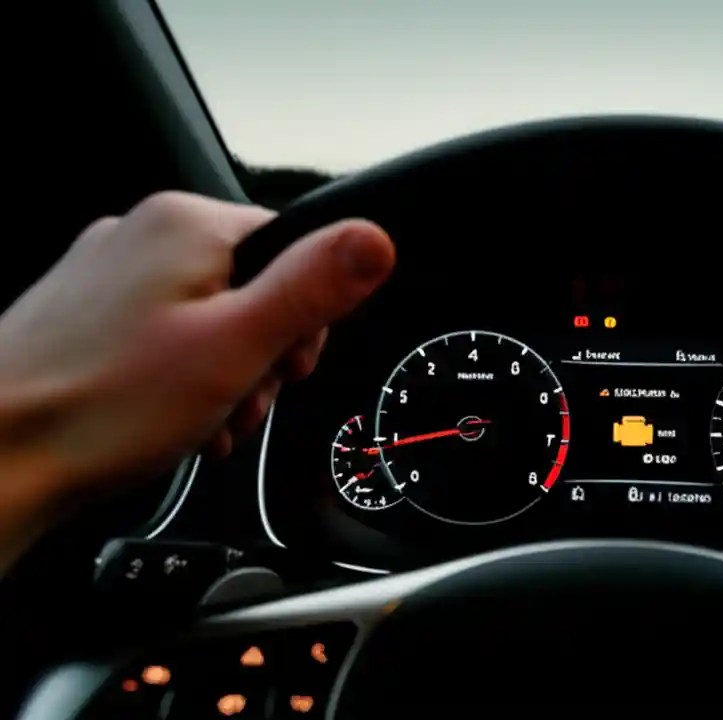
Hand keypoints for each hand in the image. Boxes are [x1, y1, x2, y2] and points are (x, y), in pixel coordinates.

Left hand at [0, 192, 394, 564]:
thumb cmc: (99, 409)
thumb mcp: (237, 347)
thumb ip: (313, 288)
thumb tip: (376, 239)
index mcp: (188, 224)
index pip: (297, 249)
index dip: (304, 320)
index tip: (282, 366)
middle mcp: (143, 233)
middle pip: (254, 286)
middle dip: (260, 357)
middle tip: (236, 400)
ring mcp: (108, 272)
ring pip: (209, 317)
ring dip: (222, 377)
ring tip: (197, 419)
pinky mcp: (85, 312)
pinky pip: (163, 335)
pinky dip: (178, 380)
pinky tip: (166, 418)